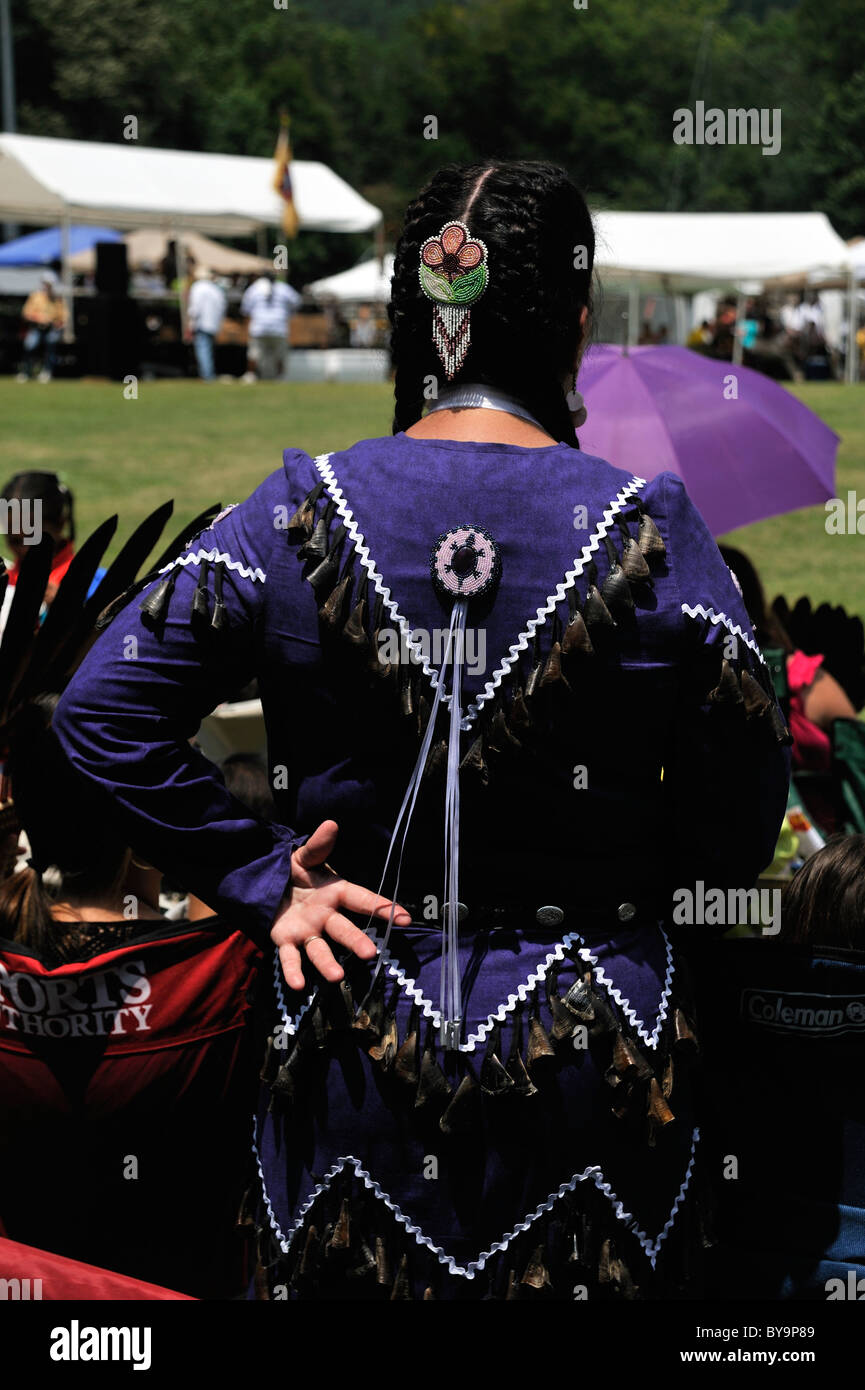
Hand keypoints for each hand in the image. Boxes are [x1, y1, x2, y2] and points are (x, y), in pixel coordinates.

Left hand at [270, 819, 410, 990]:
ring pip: (320, 950)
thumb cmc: (293, 870)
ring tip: (337, 977)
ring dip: (328, 964)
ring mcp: (307, 932)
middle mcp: (326, 916)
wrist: (265, 882)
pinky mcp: (286, 941)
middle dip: (357, 941)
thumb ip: (318, 845)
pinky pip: (290, 958)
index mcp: (336, 893)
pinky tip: (296, 985)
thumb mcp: (304, 855)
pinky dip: (293, 971)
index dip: (384, 909)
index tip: (406, 919)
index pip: (363, 900)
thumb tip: (331, 823)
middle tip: (371, 953)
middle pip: (344, 930)